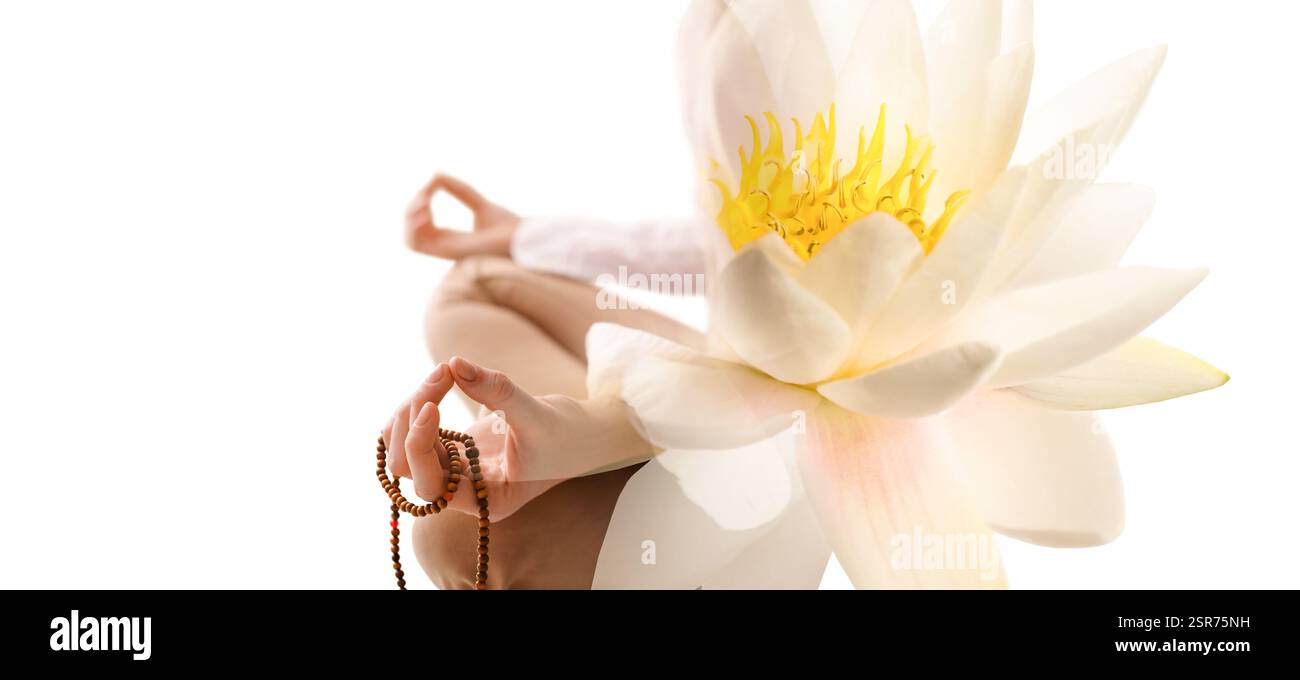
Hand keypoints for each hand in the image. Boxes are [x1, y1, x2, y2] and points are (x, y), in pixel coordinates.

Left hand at [382, 362, 560, 520]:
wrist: (582, 435)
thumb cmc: (567, 435)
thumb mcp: (537, 414)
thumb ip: (497, 390)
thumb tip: (455, 363)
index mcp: (485, 501)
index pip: (432, 487)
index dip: (420, 447)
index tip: (430, 405)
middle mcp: (464, 490)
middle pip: (407, 466)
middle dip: (411, 419)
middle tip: (440, 376)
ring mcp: (455, 469)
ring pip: (403, 447)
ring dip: (410, 409)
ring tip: (441, 374)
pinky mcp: (452, 448)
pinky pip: (414, 432)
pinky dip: (418, 404)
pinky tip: (442, 380)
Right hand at [404, 173, 519, 259]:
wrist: (525, 240)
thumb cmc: (509, 227)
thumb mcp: (478, 202)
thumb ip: (458, 190)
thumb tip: (435, 174)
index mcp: (451, 237)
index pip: (422, 224)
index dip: (419, 203)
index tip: (433, 185)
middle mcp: (446, 247)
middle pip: (411, 231)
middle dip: (411, 208)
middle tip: (426, 194)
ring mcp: (447, 251)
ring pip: (409, 239)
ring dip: (410, 217)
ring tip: (425, 202)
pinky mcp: (450, 252)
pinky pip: (415, 244)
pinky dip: (413, 227)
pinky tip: (427, 211)